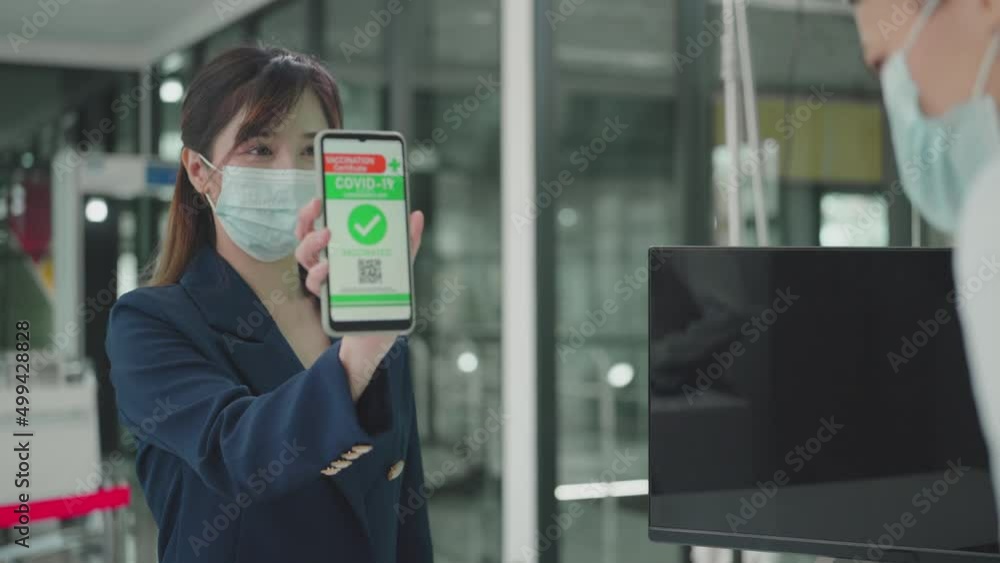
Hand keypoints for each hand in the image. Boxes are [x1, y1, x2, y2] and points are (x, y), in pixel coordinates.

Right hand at [295, 198, 423, 400]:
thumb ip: (406, 243)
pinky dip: (319, 275)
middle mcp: (326, 264)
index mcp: (340, 250)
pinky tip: (328, 267)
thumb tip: (416, 216)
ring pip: (304, 258)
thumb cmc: (384, 296)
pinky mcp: (328, 299)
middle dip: (307, 220)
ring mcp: (325, 281)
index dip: (314, 211)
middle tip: (318, 210)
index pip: (319, 225)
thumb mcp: (399, 267)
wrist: (380, 333)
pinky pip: (316, 285)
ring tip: (326, 236)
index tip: (320, 197)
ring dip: (311, 244)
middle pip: (305, 237)